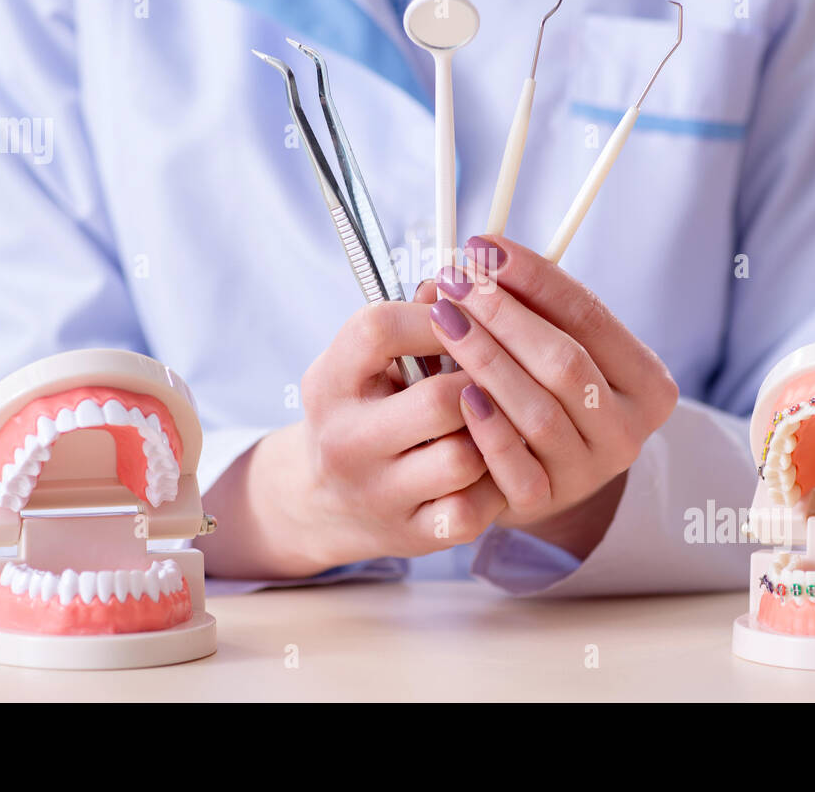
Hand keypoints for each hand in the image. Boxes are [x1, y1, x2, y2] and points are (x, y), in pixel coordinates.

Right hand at [198, 294, 505, 578]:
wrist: (321, 503)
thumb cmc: (361, 410)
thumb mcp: (362, 363)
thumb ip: (410, 322)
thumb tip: (474, 279)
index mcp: (328, 384)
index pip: (378, 330)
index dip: (433, 317)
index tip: (460, 314)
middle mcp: (344, 441)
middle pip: (441, 400)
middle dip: (479, 380)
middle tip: (491, 373)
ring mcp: (379, 494)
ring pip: (465, 456)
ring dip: (490, 434)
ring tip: (491, 420)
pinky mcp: (413, 535)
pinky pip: (476, 506)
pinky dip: (493, 484)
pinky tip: (489, 465)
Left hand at [426, 235, 678, 556]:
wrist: (534, 474)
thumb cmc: (542, 392)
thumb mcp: (551, 348)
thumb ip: (526, 306)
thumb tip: (478, 256)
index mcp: (648, 383)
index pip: (589, 315)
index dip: (534, 277)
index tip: (484, 247)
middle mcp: (628, 431)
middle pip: (564, 362)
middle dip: (504, 314)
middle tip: (454, 279)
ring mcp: (588, 472)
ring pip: (539, 411)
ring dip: (486, 359)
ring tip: (443, 319)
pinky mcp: (546, 502)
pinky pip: (515, 466)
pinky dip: (487, 428)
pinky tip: (458, 393)